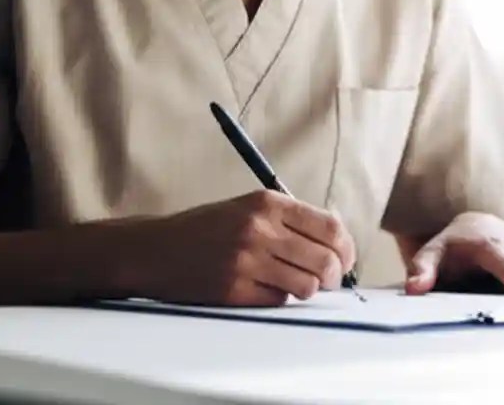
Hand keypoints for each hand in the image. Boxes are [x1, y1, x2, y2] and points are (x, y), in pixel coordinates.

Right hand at [120, 191, 355, 305]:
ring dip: (307, 289)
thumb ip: (289, 218)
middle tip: (329, 280)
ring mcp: (247, 260)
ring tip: (296, 285)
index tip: (346, 259)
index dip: (346, 248)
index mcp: (267, 203)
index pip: (329, 227)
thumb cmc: (206, 229)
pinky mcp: (234, 289)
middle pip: (325, 259)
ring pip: (307, 285)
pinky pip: (279, 300)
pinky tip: (267, 289)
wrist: (156, 249)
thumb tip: (337, 239)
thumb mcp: (248, 208)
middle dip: (334, 275)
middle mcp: (259, 229)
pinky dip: (280, 298)